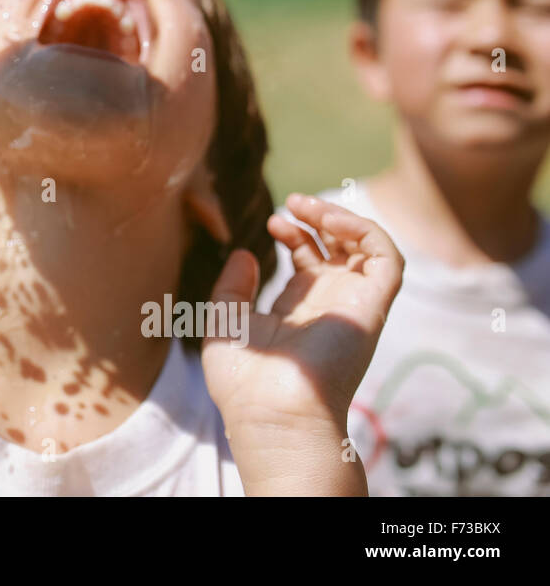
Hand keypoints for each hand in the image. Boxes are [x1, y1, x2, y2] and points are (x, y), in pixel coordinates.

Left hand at [201, 194, 403, 493]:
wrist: (270, 411)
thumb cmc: (243, 379)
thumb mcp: (226, 321)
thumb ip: (233, 286)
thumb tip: (246, 253)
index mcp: (299, 311)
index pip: (310, 260)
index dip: (295, 233)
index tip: (273, 221)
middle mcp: (330, 306)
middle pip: (340, 249)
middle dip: (319, 218)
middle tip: (293, 203)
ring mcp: (353, 305)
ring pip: (368, 248)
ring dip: (343, 218)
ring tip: (307, 205)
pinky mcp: (372, 306)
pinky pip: (387, 259)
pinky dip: (365, 230)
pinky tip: (330, 221)